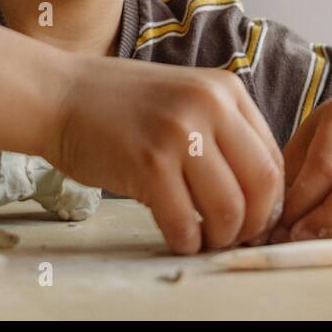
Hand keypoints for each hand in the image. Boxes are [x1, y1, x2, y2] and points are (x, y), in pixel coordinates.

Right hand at [46, 55, 284, 255]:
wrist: (59, 95)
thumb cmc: (119, 105)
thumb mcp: (185, 99)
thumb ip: (221, 133)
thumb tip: (257, 195)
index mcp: (225, 90)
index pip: (273, 157)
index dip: (270, 200)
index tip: (255, 219)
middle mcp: (209, 106)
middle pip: (261, 184)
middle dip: (253, 223)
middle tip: (234, 237)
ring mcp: (179, 133)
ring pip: (229, 208)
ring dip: (220, 237)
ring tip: (203, 240)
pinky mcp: (149, 163)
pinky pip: (184, 221)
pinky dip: (186, 241)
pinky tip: (178, 238)